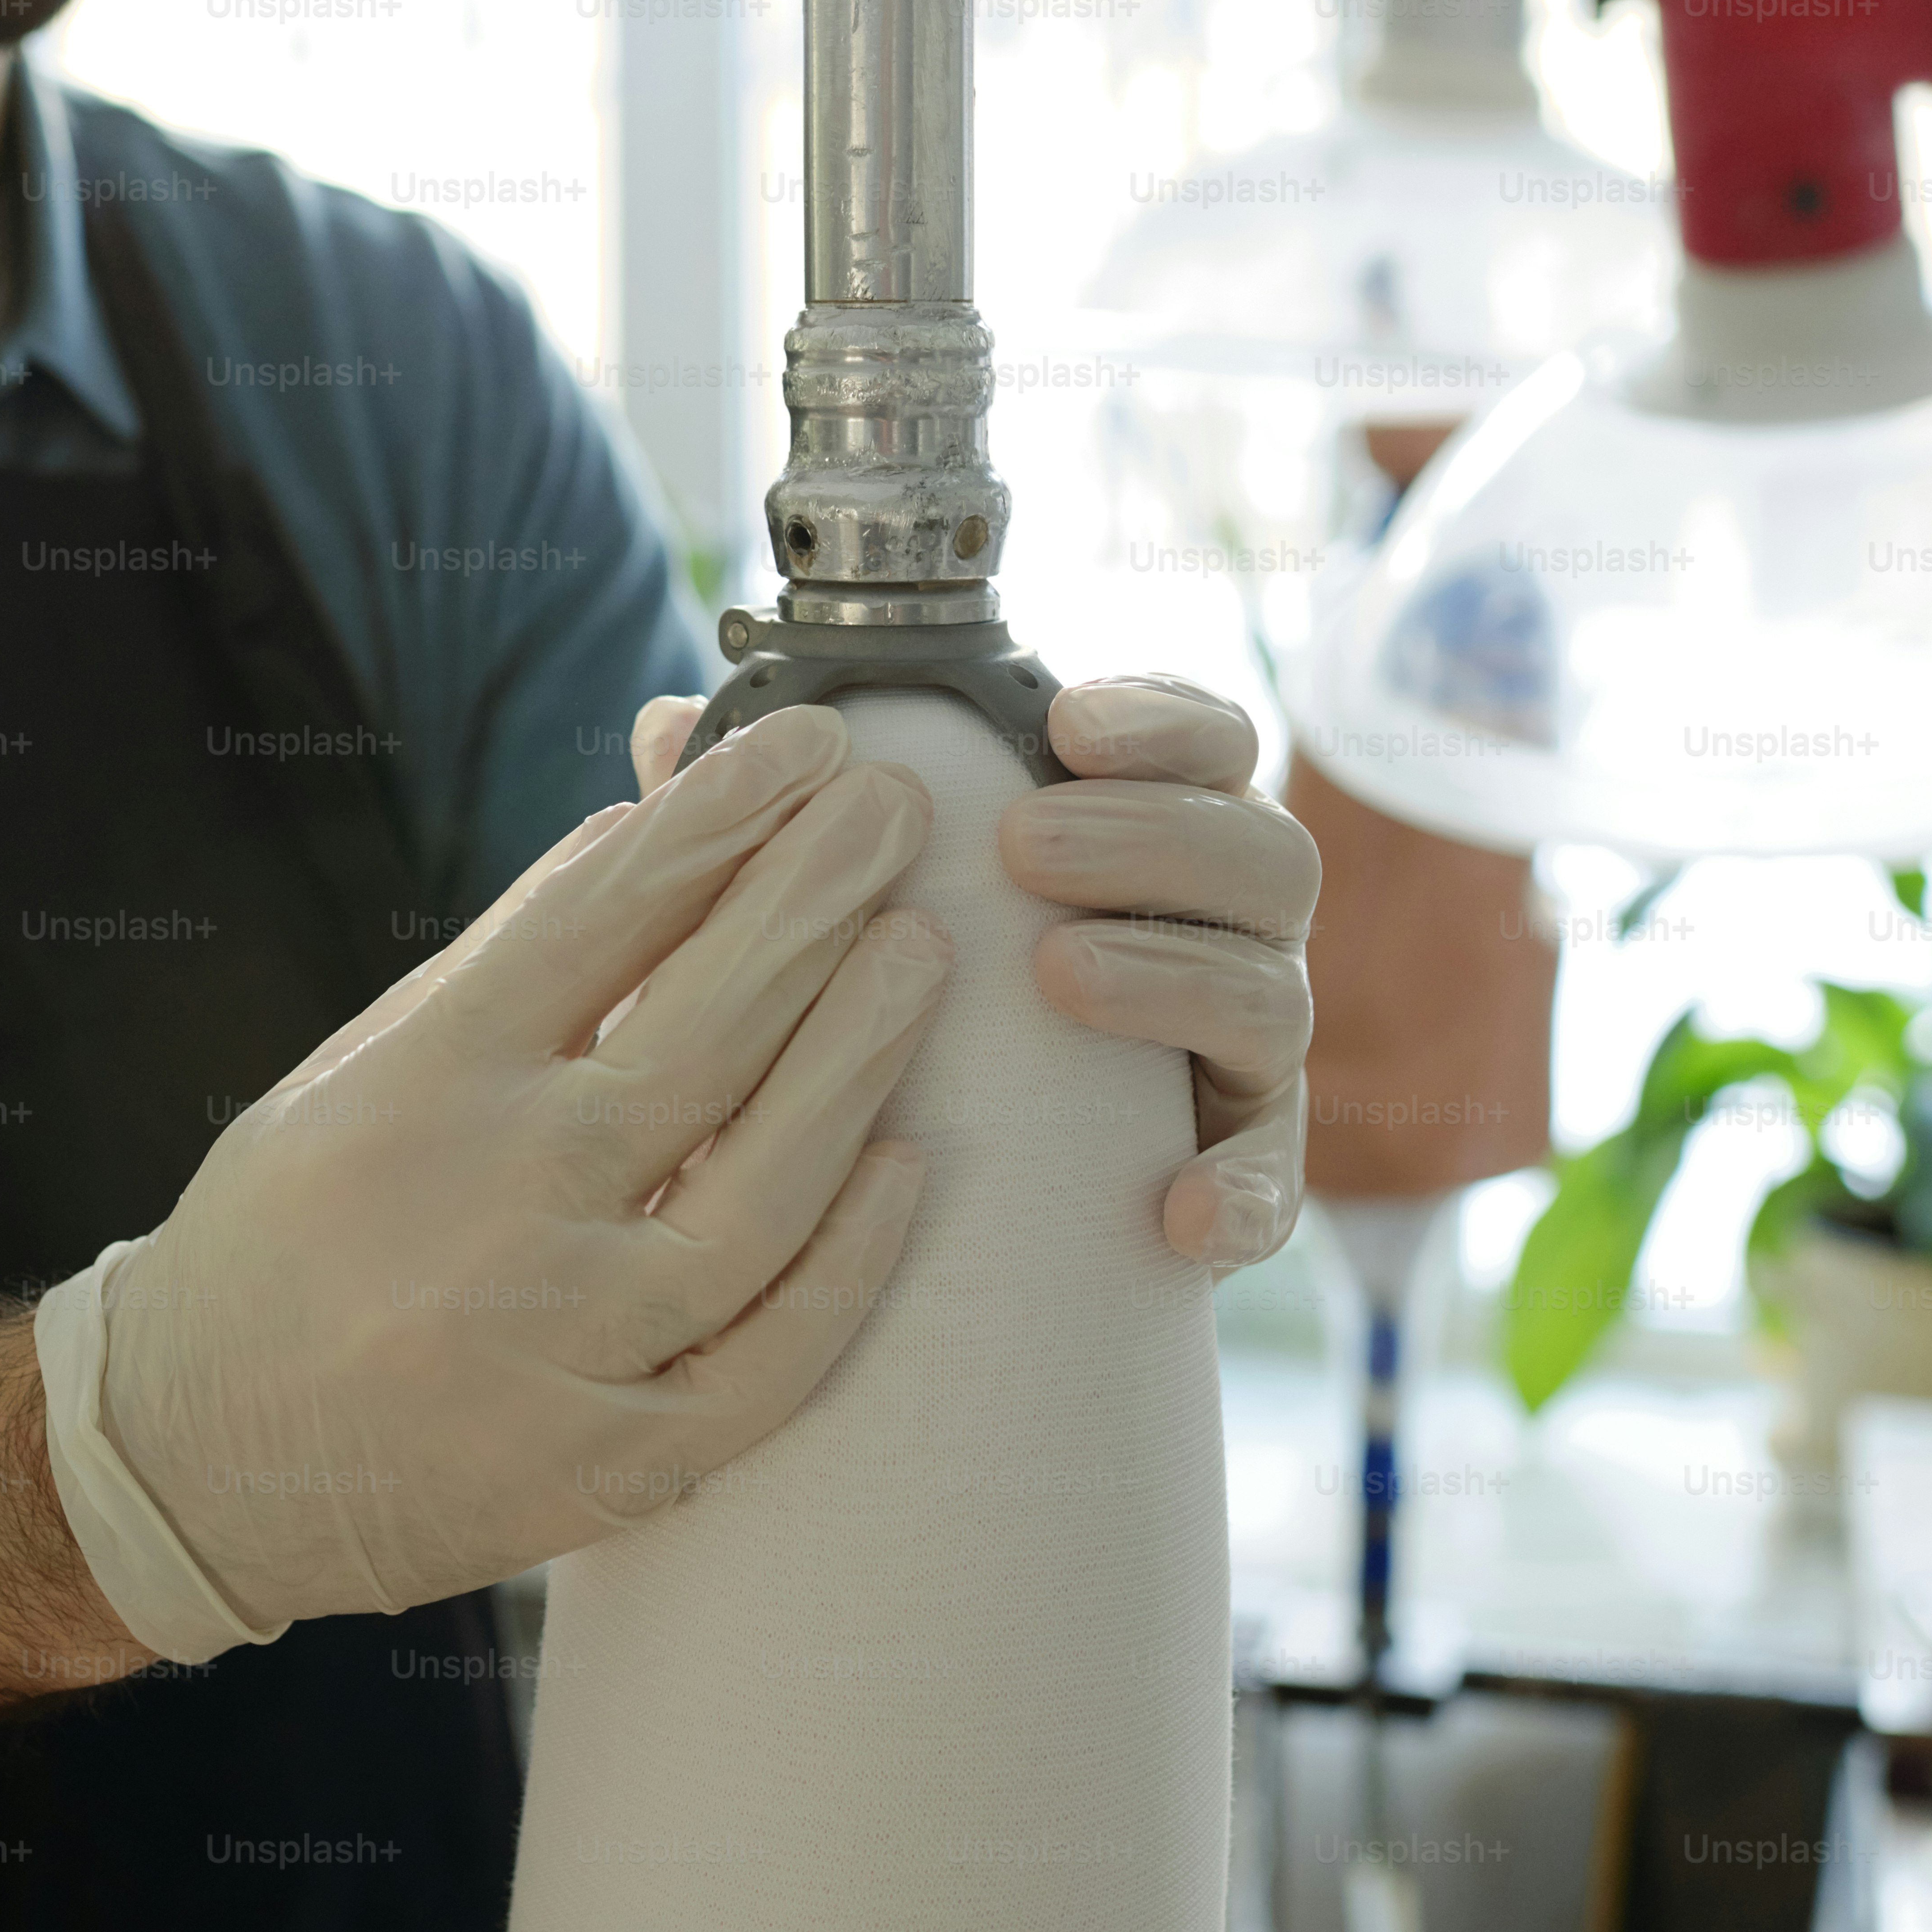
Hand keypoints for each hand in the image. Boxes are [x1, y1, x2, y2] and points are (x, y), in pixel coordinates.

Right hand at [38, 707, 955, 1660]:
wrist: (197, 1461)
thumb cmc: (284, 1236)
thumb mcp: (357, 1067)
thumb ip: (508, 961)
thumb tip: (640, 829)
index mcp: (421, 1088)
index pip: (598, 921)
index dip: (714, 820)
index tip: (803, 743)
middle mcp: (496, 1205)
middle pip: (699, 1038)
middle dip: (810, 905)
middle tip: (892, 809)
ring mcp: (558, 1345)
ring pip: (757, 1194)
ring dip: (853, 1060)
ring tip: (921, 947)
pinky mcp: (604, 1465)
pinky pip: (765, 1363)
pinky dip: (845, 1265)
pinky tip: (904, 1163)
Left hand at [633, 676, 1314, 1272]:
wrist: (934, 1195)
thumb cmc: (890, 999)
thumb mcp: (833, 909)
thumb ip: (771, 825)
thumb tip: (660, 730)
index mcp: (1151, 839)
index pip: (1204, 748)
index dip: (1159, 721)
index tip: (1068, 723)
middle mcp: (1219, 934)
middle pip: (1260, 856)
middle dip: (1153, 835)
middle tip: (1027, 844)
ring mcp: (1239, 1057)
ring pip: (1270, 1000)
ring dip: (1174, 979)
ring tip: (1057, 976)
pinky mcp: (1236, 1175)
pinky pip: (1271, 1186)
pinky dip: (1241, 1192)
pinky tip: (1176, 1210)